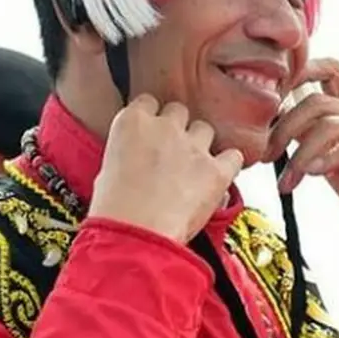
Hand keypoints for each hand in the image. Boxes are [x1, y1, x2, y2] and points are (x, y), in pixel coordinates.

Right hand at [90, 95, 244, 244]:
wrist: (136, 235)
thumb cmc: (115, 211)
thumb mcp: (105, 172)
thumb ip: (126, 154)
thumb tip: (133, 160)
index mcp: (132, 122)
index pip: (148, 102)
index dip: (151, 119)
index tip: (151, 133)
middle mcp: (164, 127)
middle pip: (179, 111)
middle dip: (177, 129)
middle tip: (171, 152)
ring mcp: (193, 146)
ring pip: (205, 130)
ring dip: (200, 145)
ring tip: (193, 169)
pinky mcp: (216, 170)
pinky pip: (233, 156)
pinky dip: (228, 165)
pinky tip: (219, 176)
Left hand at [271, 59, 338, 232]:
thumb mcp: (327, 159)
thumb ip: (306, 138)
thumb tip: (272, 123)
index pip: (327, 69)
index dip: (297, 73)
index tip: (268, 104)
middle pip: (315, 101)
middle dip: (284, 128)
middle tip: (267, 157)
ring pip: (330, 123)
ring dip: (301, 154)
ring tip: (289, 181)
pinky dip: (330, 156)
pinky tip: (315, 173)